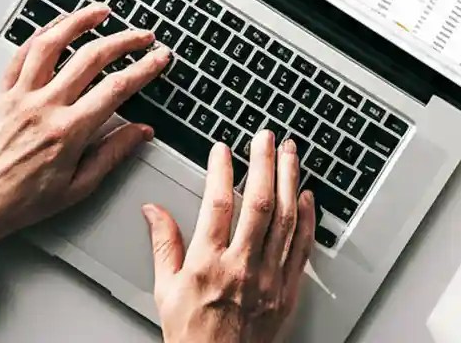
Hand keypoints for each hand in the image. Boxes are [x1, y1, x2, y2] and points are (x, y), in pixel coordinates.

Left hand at [0, 3, 170, 253]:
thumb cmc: (22, 201)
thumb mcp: (78, 187)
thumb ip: (112, 154)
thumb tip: (141, 131)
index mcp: (68, 132)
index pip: (116, 88)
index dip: (144, 68)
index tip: (159, 57)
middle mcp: (44, 107)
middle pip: (90, 58)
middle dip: (124, 40)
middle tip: (142, 35)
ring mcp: (20, 96)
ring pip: (52, 44)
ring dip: (79, 21)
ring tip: (100, 12)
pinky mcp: (0, 93)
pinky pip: (21, 54)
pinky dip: (41, 34)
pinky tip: (56, 26)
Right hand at [143, 131, 314, 342]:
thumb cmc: (192, 336)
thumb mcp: (165, 290)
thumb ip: (164, 245)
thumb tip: (153, 210)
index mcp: (208, 264)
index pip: (217, 204)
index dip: (222, 170)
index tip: (223, 149)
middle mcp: (241, 267)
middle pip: (259, 203)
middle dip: (264, 163)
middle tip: (266, 136)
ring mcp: (268, 278)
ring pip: (285, 219)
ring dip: (290, 180)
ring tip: (290, 153)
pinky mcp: (287, 290)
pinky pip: (302, 248)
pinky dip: (307, 219)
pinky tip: (307, 197)